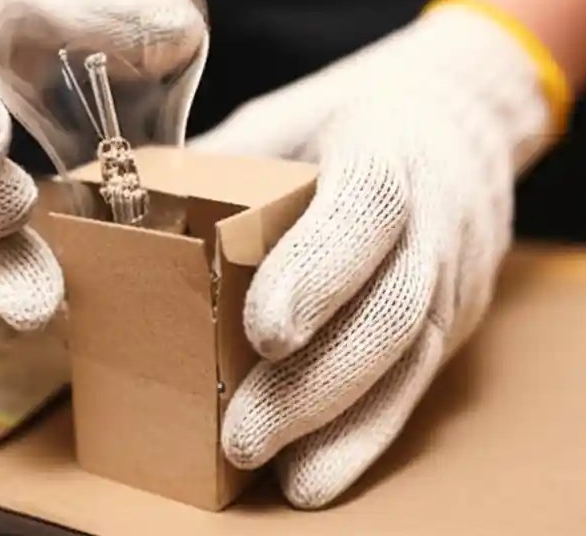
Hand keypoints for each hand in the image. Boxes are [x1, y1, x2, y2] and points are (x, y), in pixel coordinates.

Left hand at [192, 0, 562, 507]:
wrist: (467, 110)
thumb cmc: (353, 113)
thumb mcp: (285, 115)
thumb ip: (219, 164)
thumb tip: (118, 213)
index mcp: (387, 146)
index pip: (366, 205)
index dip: (319, 268)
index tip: (262, 331)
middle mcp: (438, 216)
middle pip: (393, 306)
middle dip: (317, 380)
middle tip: (242, 434)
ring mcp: (458, 274)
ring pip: (412, 359)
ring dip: (342, 425)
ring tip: (281, 476)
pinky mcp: (461, 320)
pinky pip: (418, 384)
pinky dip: (367, 436)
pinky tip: (317, 474)